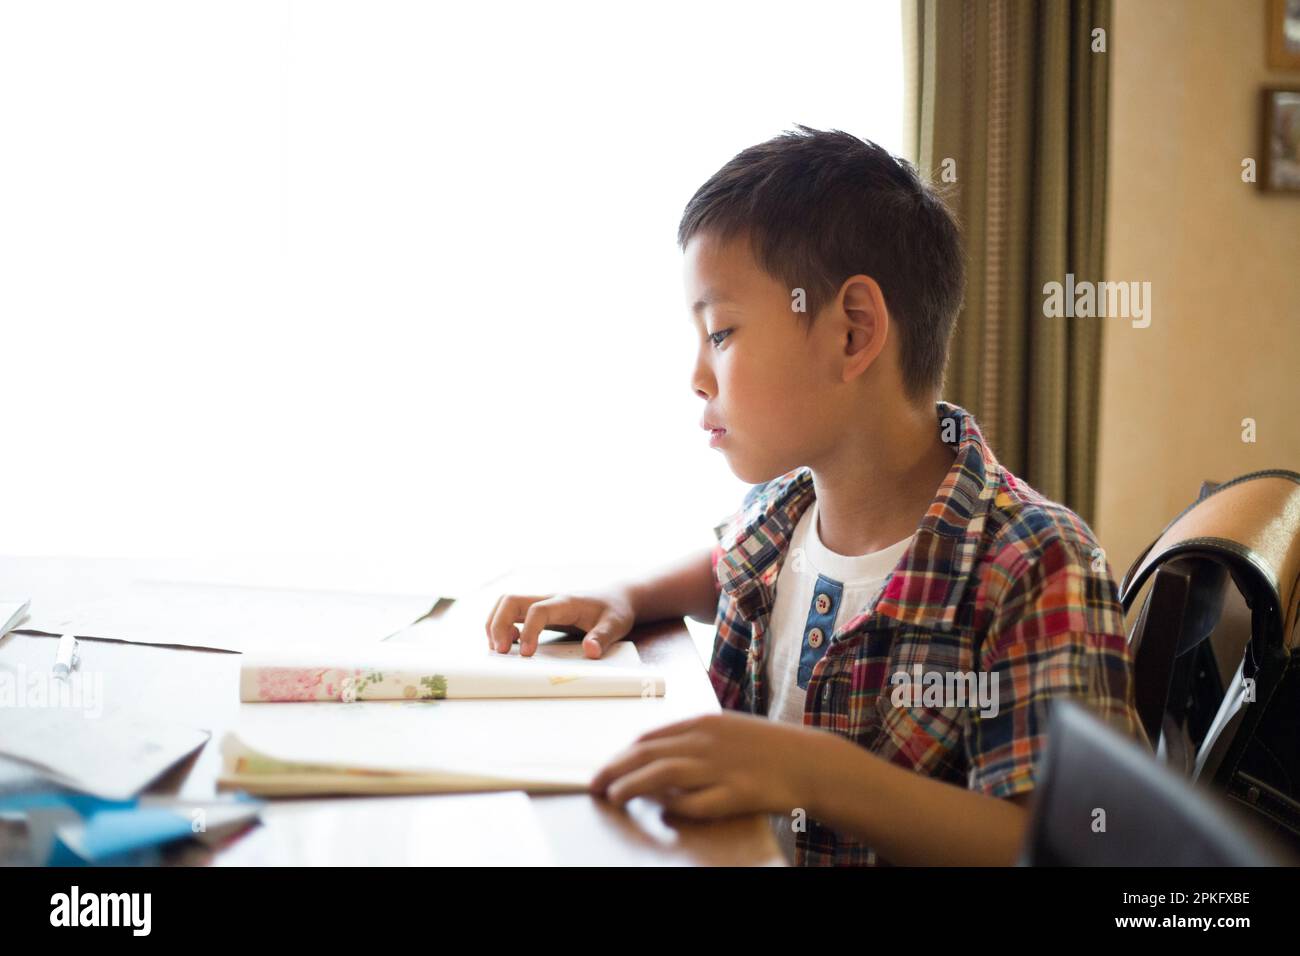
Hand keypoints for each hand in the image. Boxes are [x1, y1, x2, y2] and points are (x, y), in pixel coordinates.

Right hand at [484, 587, 636, 657]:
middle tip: (500, 652)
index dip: (528, 631)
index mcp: (566, 602)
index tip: (526, 654)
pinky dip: (502, 626)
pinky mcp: (537, 610)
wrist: (615, 597)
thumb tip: (590, 651)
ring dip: (496, 624)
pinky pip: (511, 612)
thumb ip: (602, 637)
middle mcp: (549, 598)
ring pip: (506, 604)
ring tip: (500, 649)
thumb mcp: (615, 625)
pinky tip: (510, 644)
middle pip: (511, 600)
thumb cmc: (613, 611)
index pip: (538, 610)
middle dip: (499, 624)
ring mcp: (541, 602)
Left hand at [589, 712, 826, 818]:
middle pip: (647, 753)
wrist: (810, 761)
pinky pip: (698, 803)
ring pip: (663, 775)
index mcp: (703, 723)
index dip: (621, 754)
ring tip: (613, 798)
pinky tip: (663, 814)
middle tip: (595, 786)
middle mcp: (706, 742)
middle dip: (614, 769)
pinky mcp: (736, 793)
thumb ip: (692, 739)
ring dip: (632, 787)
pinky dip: (677, 808)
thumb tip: (658, 754)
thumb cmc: (766, 747)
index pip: (648, 737)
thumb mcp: (726, 730)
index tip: (606, 769)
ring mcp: (721, 767)